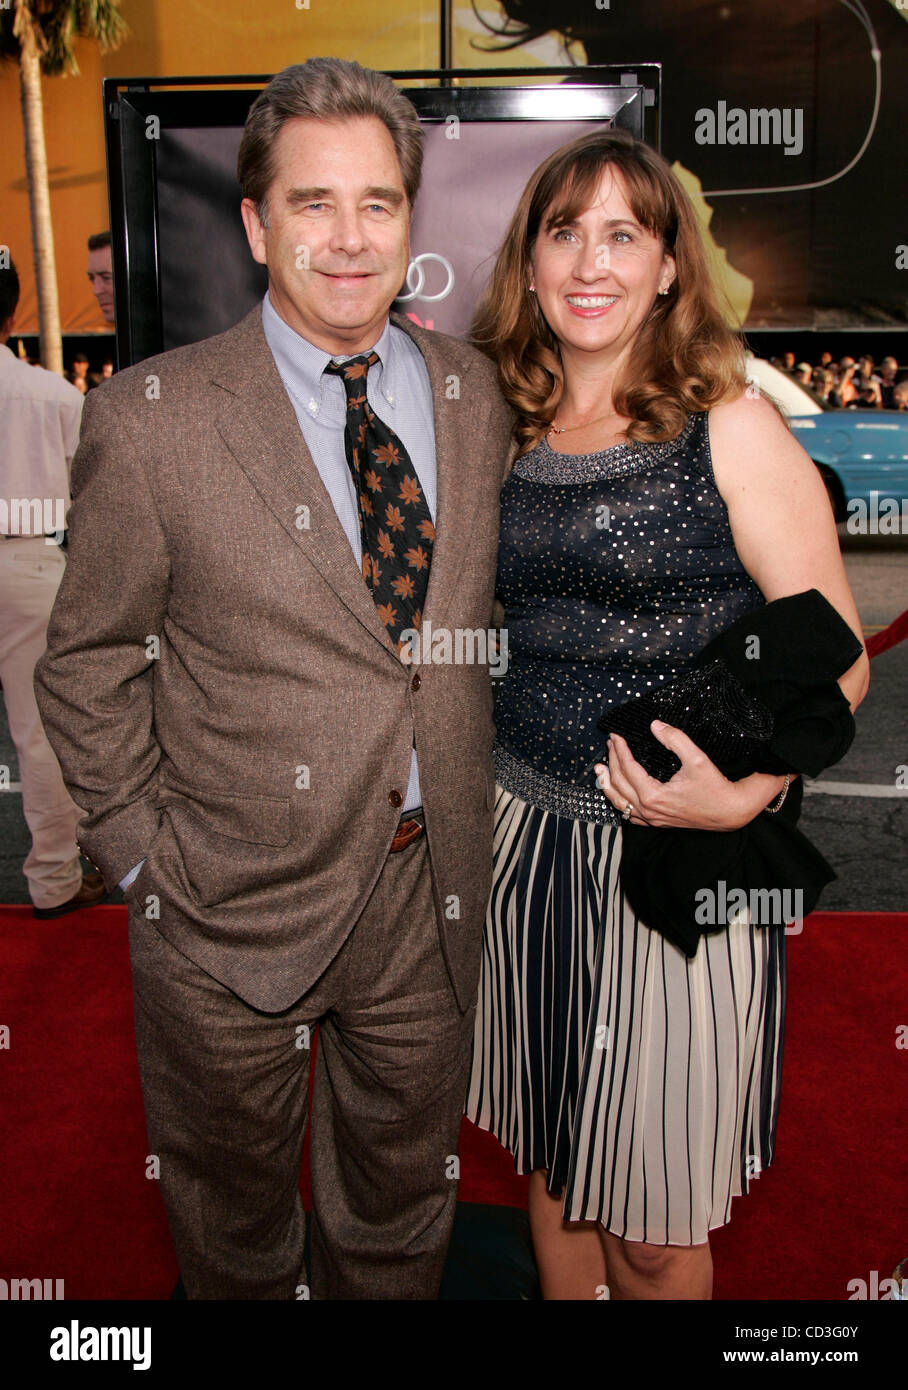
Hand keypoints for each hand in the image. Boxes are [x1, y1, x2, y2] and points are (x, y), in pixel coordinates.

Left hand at [593, 721, 782, 831]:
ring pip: (620, 803)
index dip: (620, 749)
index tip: (616, 735)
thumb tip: (655, 726)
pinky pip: (631, 815)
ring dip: (608, 785)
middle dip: (611, 761)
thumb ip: (675, 739)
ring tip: (599, 770)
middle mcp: (649, 810)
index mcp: (653, 795)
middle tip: (610, 744)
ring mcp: (652, 819)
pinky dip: (620, 802)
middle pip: (619, 784)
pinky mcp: (658, 822)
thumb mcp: (696, 759)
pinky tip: (617, 793)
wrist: (730, 811)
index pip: (627, 768)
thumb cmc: (715, 787)